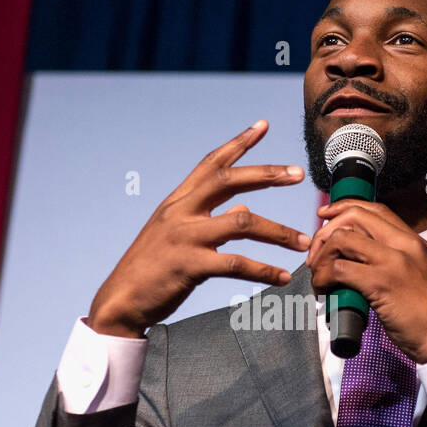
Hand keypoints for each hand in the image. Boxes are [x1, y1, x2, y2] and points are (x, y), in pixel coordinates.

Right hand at [86, 120, 312, 336]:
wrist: (122, 300)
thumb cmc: (152, 268)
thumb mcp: (177, 235)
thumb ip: (210, 219)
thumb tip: (243, 208)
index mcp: (178, 202)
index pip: (211, 163)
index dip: (238, 143)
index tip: (263, 125)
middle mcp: (181, 213)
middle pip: (229, 180)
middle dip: (267, 174)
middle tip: (299, 173)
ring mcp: (185, 237)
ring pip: (243, 222)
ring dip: (279, 232)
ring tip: (304, 242)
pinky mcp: (190, 265)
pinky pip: (237, 264)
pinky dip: (264, 270)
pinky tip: (283, 276)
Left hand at [305, 200, 426, 363]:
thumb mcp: (418, 274)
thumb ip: (394, 259)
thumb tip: (357, 257)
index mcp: (414, 241)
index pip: (375, 209)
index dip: (345, 208)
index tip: (326, 215)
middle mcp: (405, 245)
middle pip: (355, 217)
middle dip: (326, 232)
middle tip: (316, 255)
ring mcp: (393, 262)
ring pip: (342, 239)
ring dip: (321, 257)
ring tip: (319, 276)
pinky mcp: (381, 283)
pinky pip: (340, 269)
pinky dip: (324, 278)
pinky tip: (324, 289)